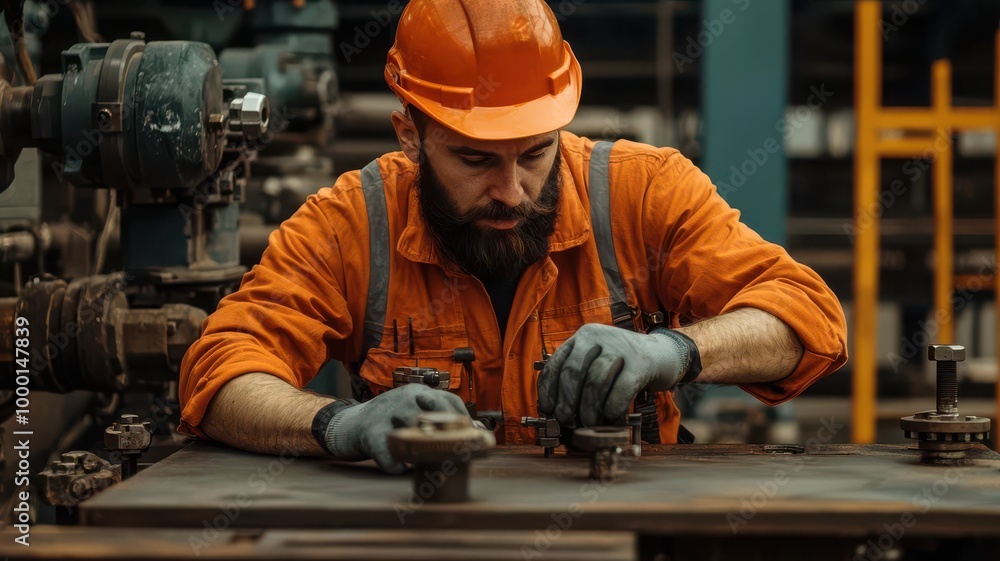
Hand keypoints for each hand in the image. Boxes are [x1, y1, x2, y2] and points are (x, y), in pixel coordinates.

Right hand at [324, 384, 468, 473]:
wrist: (348, 424)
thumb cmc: (389, 420)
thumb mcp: (412, 409)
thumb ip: (438, 416)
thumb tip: (477, 429)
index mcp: (417, 392)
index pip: (449, 400)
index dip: (464, 418)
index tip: (474, 436)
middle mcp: (403, 399)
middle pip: (433, 409)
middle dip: (451, 429)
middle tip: (461, 448)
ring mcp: (386, 416)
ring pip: (412, 431)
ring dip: (426, 449)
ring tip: (438, 462)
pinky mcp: (369, 435)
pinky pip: (387, 454)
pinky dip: (397, 466)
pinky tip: (404, 471)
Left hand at [538, 324, 700, 427]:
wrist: (665, 354)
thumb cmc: (626, 365)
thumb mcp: (598, 361)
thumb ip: (580, 377)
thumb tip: (558, 410)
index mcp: (584, 336)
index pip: (557, 362)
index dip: (548, 388)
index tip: (547, 409)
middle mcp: (600, 337)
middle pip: (573, 373)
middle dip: (566, 401)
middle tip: (565, 420)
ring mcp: (621, 348)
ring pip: (595, 384)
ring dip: (589, 410)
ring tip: (589, 424)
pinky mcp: (641, 363)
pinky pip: (620, 391)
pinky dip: (612, 411)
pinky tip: (612, 420)